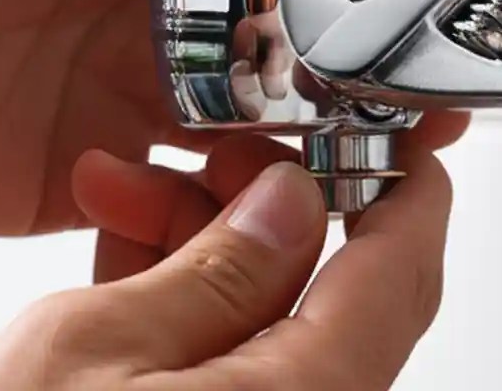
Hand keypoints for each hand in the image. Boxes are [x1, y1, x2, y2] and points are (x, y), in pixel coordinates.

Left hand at [0, 0, 356, 234]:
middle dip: (370, 78)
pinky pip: (189, 200)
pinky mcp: (96, 164)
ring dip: (318, 153)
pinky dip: (225, 211)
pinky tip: (225, 203)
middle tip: (425, 108)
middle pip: (305, 42)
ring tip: (362, 170)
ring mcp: (137, 83)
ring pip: (267, 128)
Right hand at [0, 123, 459, 390]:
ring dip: (212, 243)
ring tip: (135, 189)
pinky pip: (229, 359)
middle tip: (227, 152)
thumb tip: (291, 204)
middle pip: (337, 291)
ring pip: (273, 318)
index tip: (400, 141)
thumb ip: (213, 271)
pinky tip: (130, 246)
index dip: (407, 193)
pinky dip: (187, 300)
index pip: (400, 277)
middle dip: (281, 204)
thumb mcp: (93, 350)